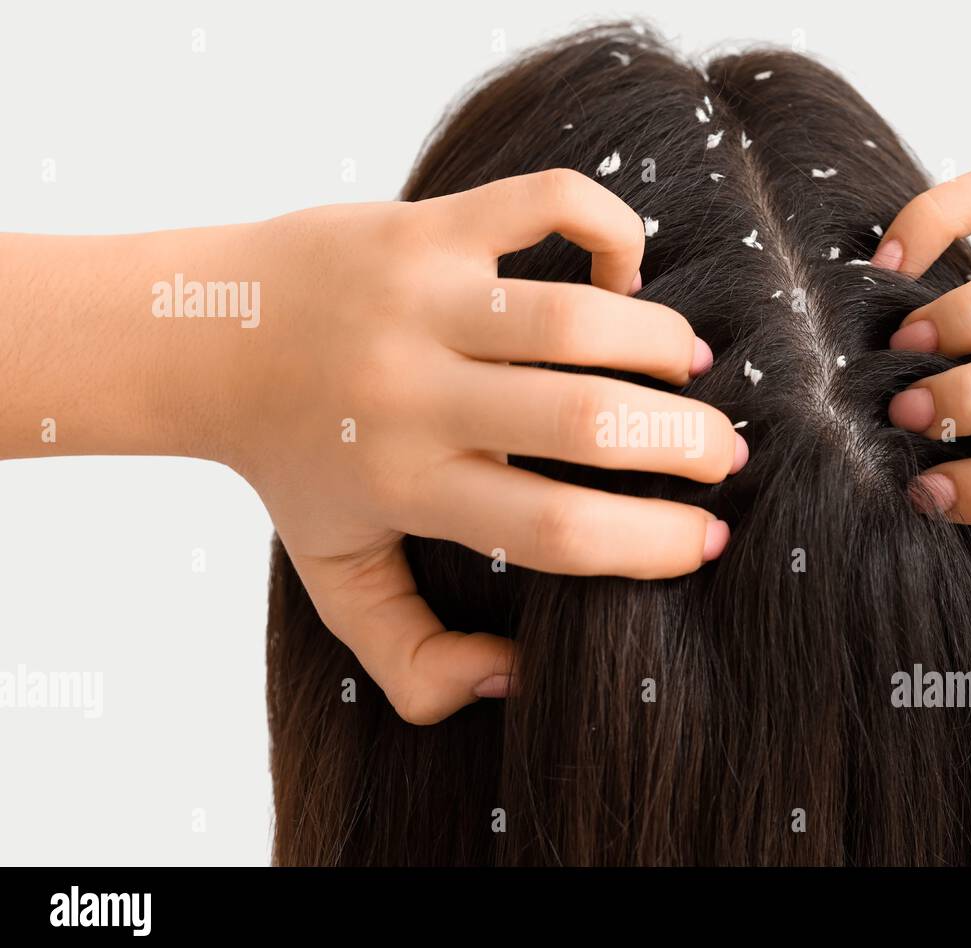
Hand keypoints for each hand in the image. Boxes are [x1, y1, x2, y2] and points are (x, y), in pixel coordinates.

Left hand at [219, 169, 744, 722]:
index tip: (706, 541)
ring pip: (578, 315)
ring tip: (689, 368)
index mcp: (406, 485)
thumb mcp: (335, 576)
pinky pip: (545, 202)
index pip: (558, 528)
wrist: (205, 335)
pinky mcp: (426, 227)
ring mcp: (421, 299)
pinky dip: (610, 227)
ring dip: (663, 344)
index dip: (654, 541)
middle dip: (686, 442)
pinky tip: (622, 269)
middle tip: (722, 455)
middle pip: (588, 421)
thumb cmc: (291, 462)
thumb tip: (515, 679)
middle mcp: (414, 392)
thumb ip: (411, 657)